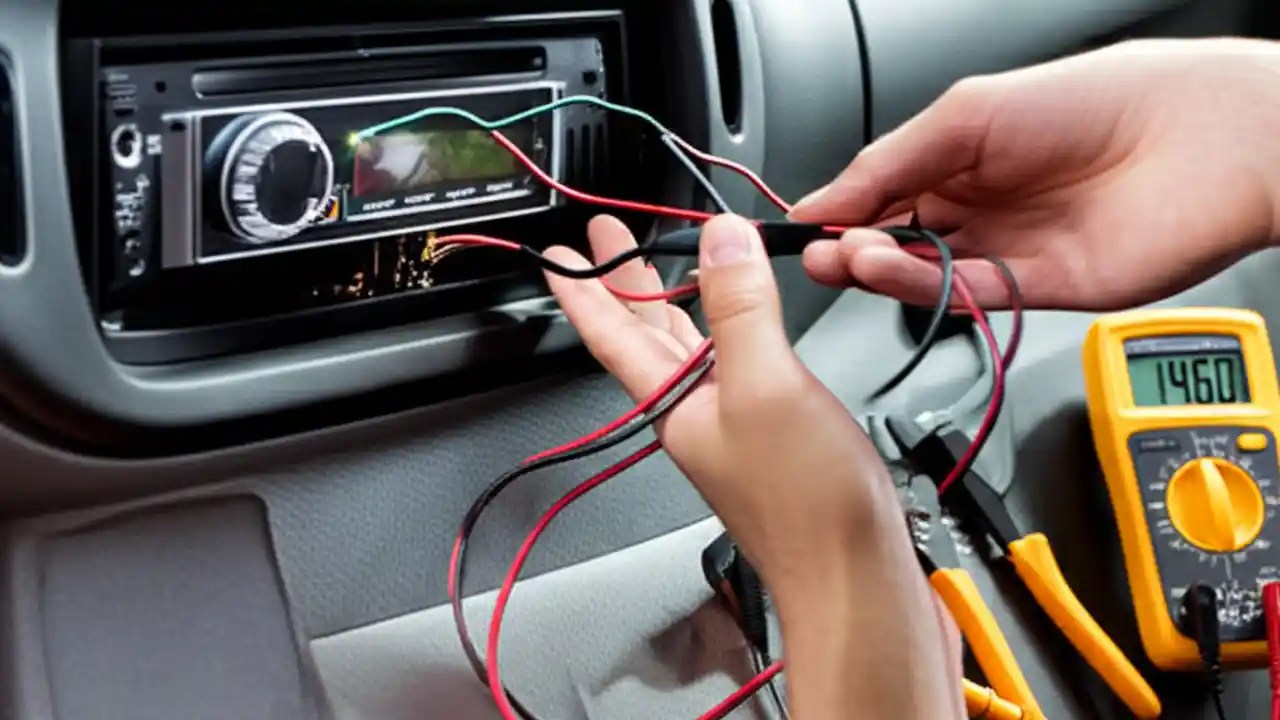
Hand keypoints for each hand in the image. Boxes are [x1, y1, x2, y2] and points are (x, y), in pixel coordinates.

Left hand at [544, 214, 960, 718]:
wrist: (855, 579)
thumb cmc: (806, 506)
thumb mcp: (765, 384)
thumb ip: (740, 307)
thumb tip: (720, 236)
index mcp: (674, 402)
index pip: (612, 333)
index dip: (582, 288)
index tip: (557, 252)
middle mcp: (696, 413)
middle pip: (647, 336)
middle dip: (626, 283)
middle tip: (608, 240)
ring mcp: (736, 424)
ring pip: (692, 348)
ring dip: (674, 301)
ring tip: (666, 262)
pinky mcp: (777, 434)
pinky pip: (739, 365)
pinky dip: (733, 328)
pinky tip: (746, 320)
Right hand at [791, 38, 1279, 310]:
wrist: (1199, 139)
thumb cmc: (1099, 101)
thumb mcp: (966, 114)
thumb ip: (890, 162)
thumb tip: (825, 196)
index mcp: (959, 158)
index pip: (881, 194)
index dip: (840, 211)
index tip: (802, 225)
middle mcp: (980, 207)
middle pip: (896, 241)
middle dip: (852, 247)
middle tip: (821, 251)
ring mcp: (1006, 249)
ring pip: (924, 273)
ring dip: (881, 269)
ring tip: (851, 255)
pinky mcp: (1035, 291)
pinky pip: (967, 296)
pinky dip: (925, 288)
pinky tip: (895, 269)